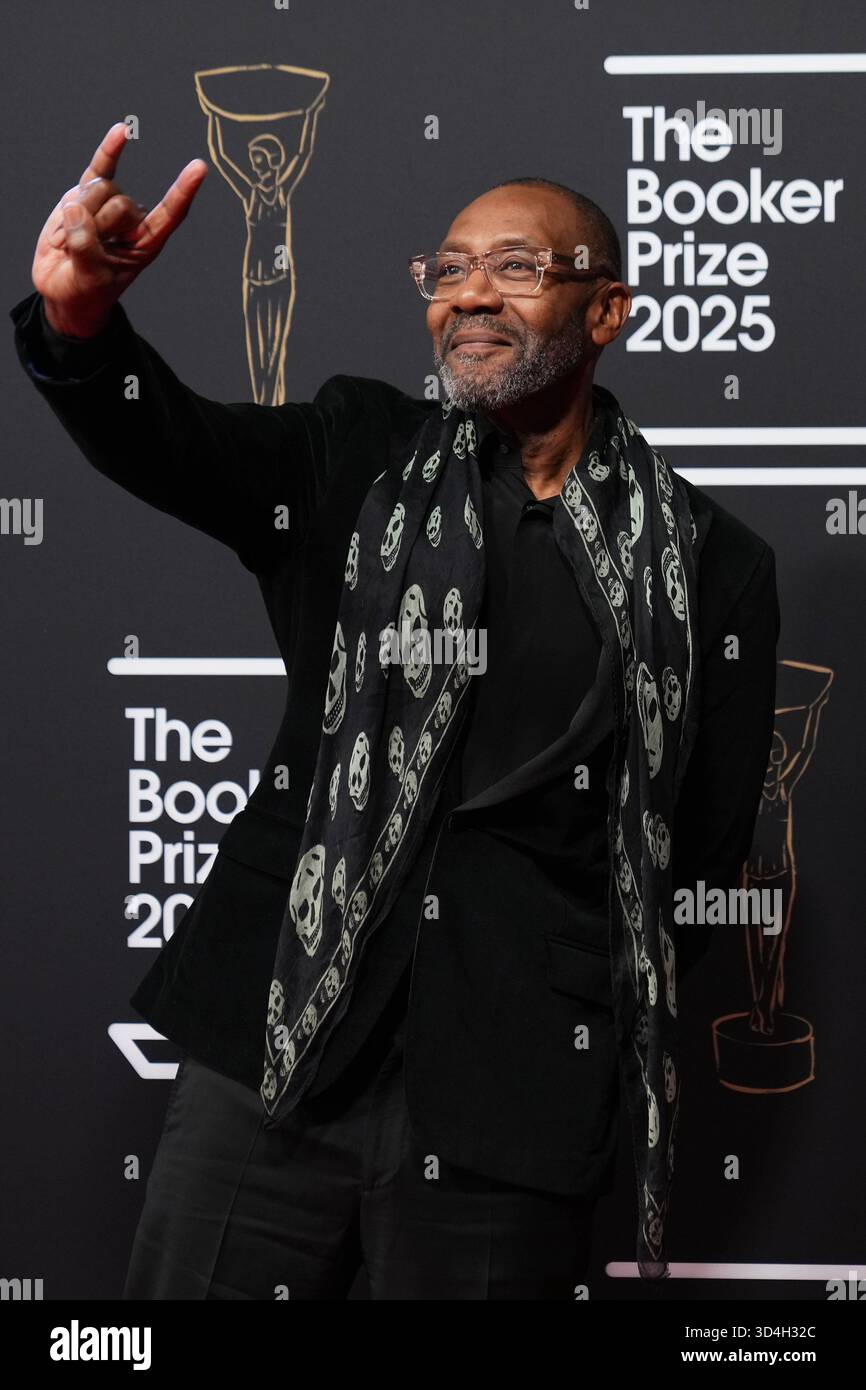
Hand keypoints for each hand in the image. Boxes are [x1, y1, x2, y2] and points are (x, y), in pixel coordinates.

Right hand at [32, 121, 207, 337]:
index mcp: (146, 243)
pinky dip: (109, 149)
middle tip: (82, 250)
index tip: (199, 168)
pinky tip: (122, 130)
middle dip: (95, 225)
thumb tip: (75, 209)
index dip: (182, 192)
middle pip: (119, 202)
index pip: (170, 214)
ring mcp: (110, 203)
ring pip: (99, 189)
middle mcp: (133, 220)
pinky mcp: (87, 193)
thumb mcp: (88, 279)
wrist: (61, 287)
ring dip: (78, 214)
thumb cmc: (83, 290)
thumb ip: (85, 247)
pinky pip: (100, 167)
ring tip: (71, 239)